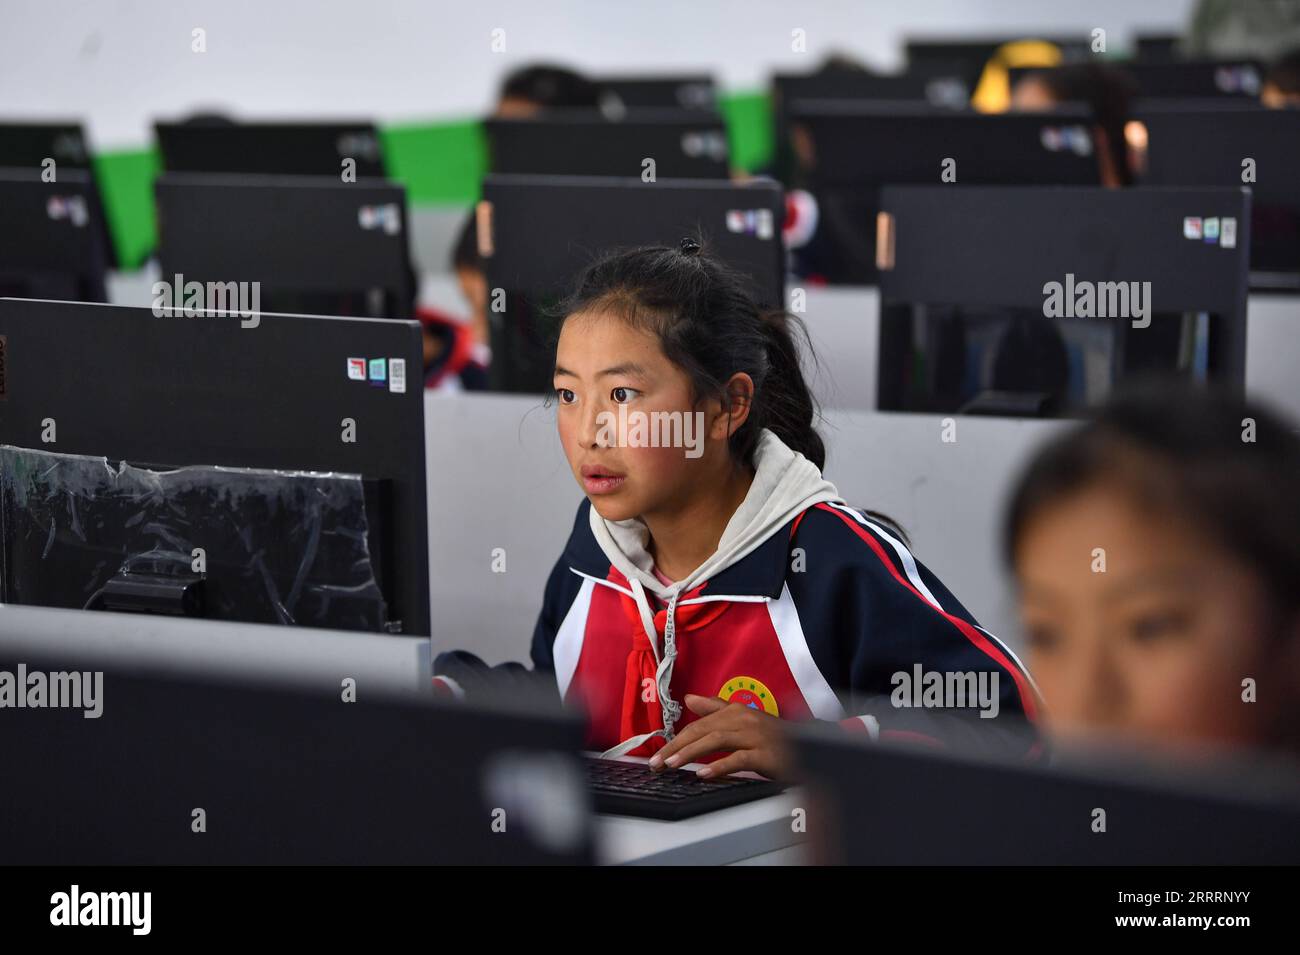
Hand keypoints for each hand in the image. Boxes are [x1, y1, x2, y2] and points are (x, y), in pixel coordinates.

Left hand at [647, 694, 790, 779]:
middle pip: (703, 730)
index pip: (699, 724)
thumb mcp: (742, 719)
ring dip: (691, 753)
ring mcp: (756, 736)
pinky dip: (720, 766)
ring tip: (673, 765)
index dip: (677, 739)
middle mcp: (744, 719)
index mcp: (736, 711)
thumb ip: (715, 708)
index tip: (659, 754)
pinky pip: (739, 759)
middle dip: (677, 746)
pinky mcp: (766, 754)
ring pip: (717, 741)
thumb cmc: (772, 736)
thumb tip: (689, 698)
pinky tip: (704, 773)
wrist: (808, 747)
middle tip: (658, 762)